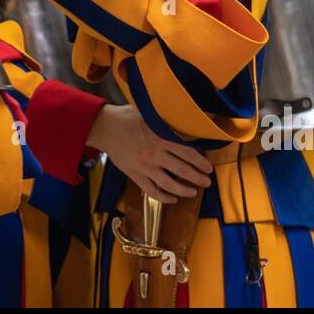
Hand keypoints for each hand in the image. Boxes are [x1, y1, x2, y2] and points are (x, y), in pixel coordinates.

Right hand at [86, 105, 211, 203]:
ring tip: (193, 192)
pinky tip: (172, 199)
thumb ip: (166, 122)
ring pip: (169, 184)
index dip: (201, 163)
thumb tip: (185, 122)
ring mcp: (145, 167)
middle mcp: (155, 154)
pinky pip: (152, 191)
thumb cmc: (127, 117)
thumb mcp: (149, 114)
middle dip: (198, 178)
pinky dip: (164, 197)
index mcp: (161, 137)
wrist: (104, 127)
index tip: (209, 168)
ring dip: (184, 190)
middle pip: (182, 170)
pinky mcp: (135, 175)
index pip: (187, 153)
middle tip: (207, 182)